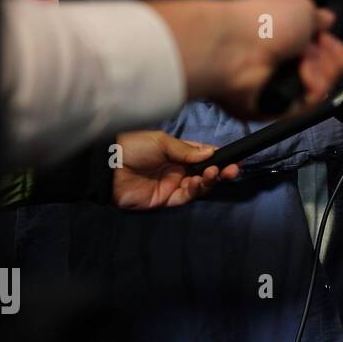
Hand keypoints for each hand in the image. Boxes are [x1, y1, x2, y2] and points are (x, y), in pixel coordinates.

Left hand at [111, 130, 239, 209]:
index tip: (234, 157)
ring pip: (199, 185)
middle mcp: (177, 168)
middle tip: (233, 169)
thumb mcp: (162, 142)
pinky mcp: (165, 199)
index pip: (203, 154)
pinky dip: (196, 190)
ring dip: (210, 179)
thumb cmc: (134, 147)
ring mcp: (172, 184)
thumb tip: (212, 153)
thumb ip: (187, 150)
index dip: (218, 156)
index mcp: (177, 152)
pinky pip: (186, 196)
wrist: (108, 167)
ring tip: (214, 172)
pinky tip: (199, 181)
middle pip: (205, 171)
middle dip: (220, 170)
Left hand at [153, 0, 342, 120]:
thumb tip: (328, 19)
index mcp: (283, 29)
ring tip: (310, 70)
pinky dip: (310, 94)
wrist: (235, 51)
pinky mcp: (273, 105)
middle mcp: (279, 55)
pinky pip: (303, 106)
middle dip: (332, 63)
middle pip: (320, 66)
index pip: (316, 43)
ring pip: (315, 86)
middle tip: (336, 61)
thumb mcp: (302, 7)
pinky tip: (308, 83)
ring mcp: (276, 82)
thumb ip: (319, 17)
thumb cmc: (267, 23)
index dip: (334, 48)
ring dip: (322, 77)